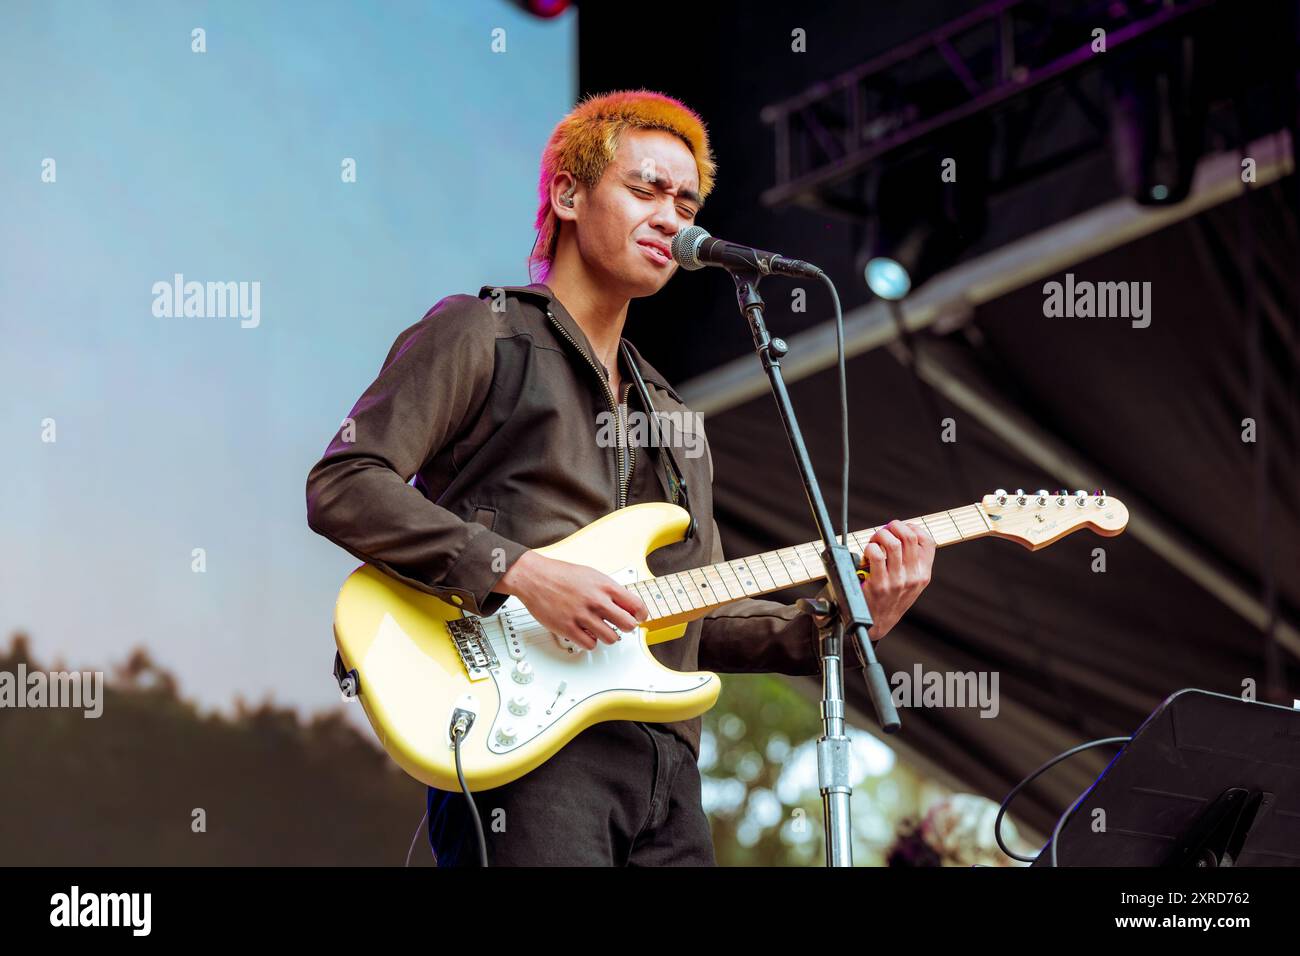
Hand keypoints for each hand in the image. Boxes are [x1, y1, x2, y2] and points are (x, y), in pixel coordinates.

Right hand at [494, 550, 648, 650]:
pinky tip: (586, 634)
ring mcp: (582, 615)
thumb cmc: (560, 574)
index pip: (635, 605)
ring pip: (611, 638)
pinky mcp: (568, 628)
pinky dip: (590, 642)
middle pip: (627, 624)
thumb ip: (609, 590)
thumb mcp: (591, 575)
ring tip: (603, 631)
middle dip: (627, 627)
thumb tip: (625, 604)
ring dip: (609, 637)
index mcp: (604, 586)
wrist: (535, 577)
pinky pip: (590, 644)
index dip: (640, 614)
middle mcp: (596, 600)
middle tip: (622, 626)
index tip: (639, 617)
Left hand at [861, 520, 934, 640]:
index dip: (913, 527)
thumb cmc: (892, 598)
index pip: (928, 541)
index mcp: (923, 574)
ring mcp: (896, 581)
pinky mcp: (879, 584)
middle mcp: (913, 577)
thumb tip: (901, 532)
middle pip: (908, 536)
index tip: (901, 528)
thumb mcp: (911, 583)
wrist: (878, 623)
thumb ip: (911, 561)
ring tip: (874, 541)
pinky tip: (867, 554)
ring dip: (879, 535)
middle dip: (893, 526)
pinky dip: (869, 548)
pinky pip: (875, 555)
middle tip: (884, 531)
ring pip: (892, 543)